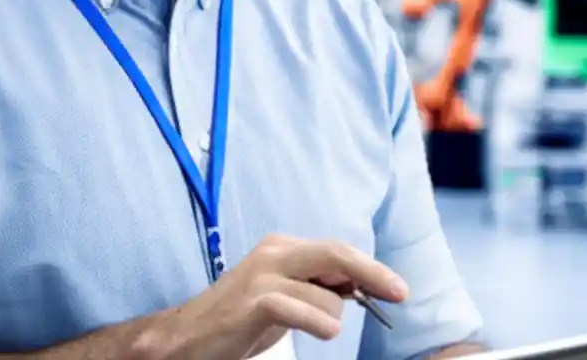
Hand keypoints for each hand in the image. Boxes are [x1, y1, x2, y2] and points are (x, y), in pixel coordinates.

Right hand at [142, 234, 408, 359]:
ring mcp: (262, 276)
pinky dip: (319, 320)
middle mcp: (274, 253)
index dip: (370, 268)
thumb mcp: (282, 297)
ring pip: (325, 293)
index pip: (337, 251)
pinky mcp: (253, 302)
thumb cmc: (238, 320)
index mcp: (282, 248)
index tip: (396, 288)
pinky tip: (327, 331)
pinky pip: (298, 307)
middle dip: (373, 273)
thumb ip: (315, 286)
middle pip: (336, 254)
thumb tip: (358, 285)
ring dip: (330, 319)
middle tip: (400, 293)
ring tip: (311, 331)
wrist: (186, 338)